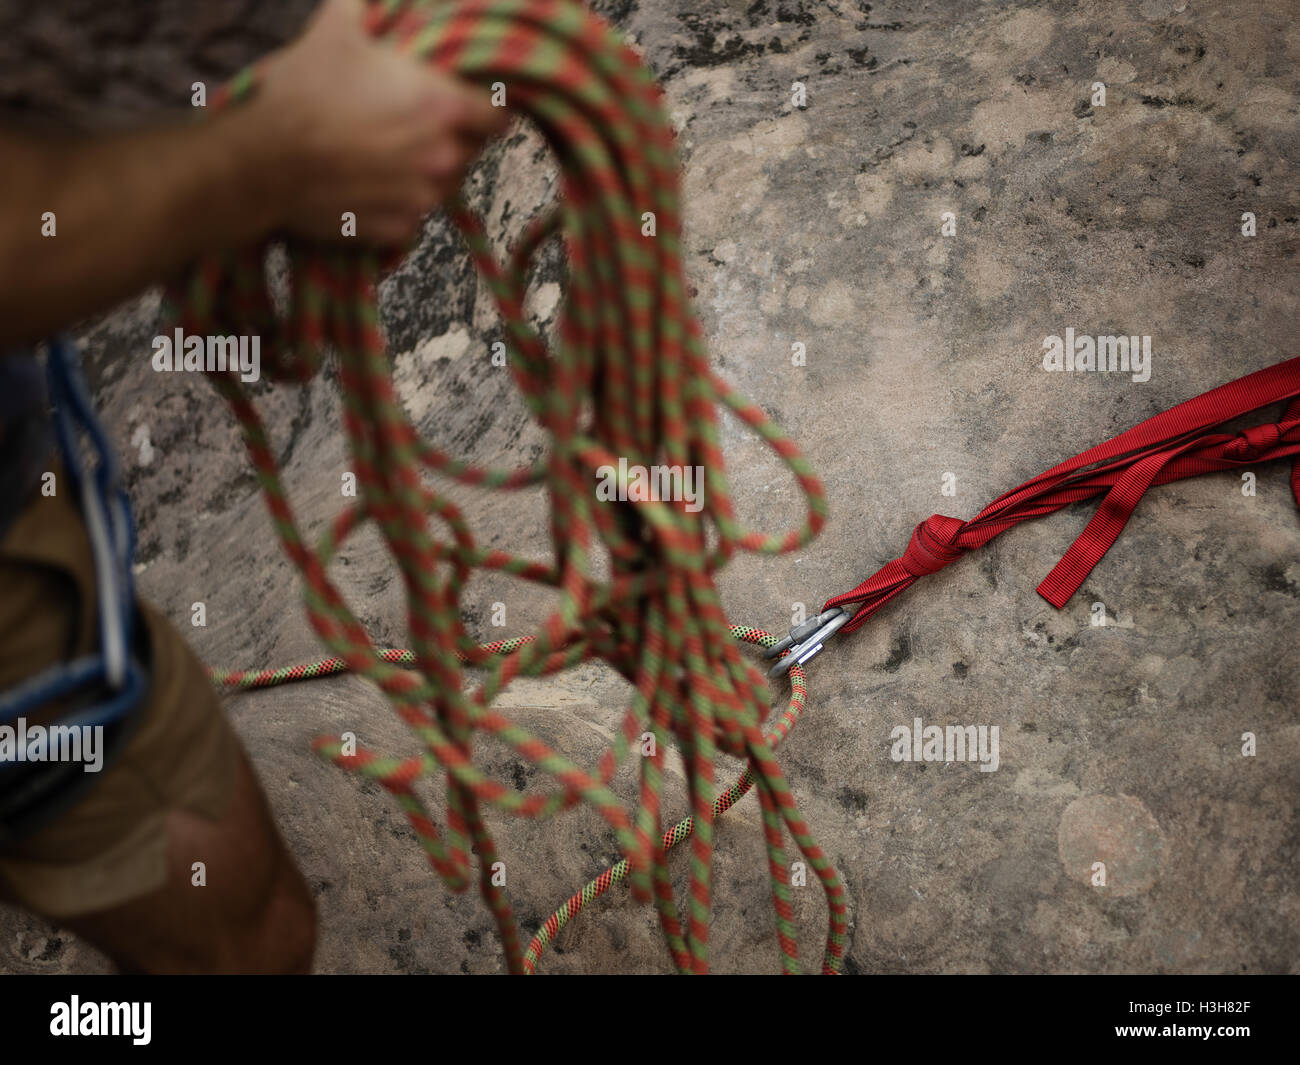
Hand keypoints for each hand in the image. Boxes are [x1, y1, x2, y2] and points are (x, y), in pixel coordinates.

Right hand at [246, 0, 508, 245]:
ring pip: (444, 186)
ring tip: (390, 156)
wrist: (263, 161)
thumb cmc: (303, 91)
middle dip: (453, 139)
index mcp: (445, 106)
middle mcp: (445, 156)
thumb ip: (365, 7)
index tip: (468, 105)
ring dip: (427, 173)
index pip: (500, 116)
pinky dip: (401, 206)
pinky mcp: (399, 230)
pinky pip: (414, 218)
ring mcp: (424, 200)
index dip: (487, 109)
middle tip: (416, 126)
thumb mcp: (337, 30)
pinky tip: (372, 187)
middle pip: (471, 151)